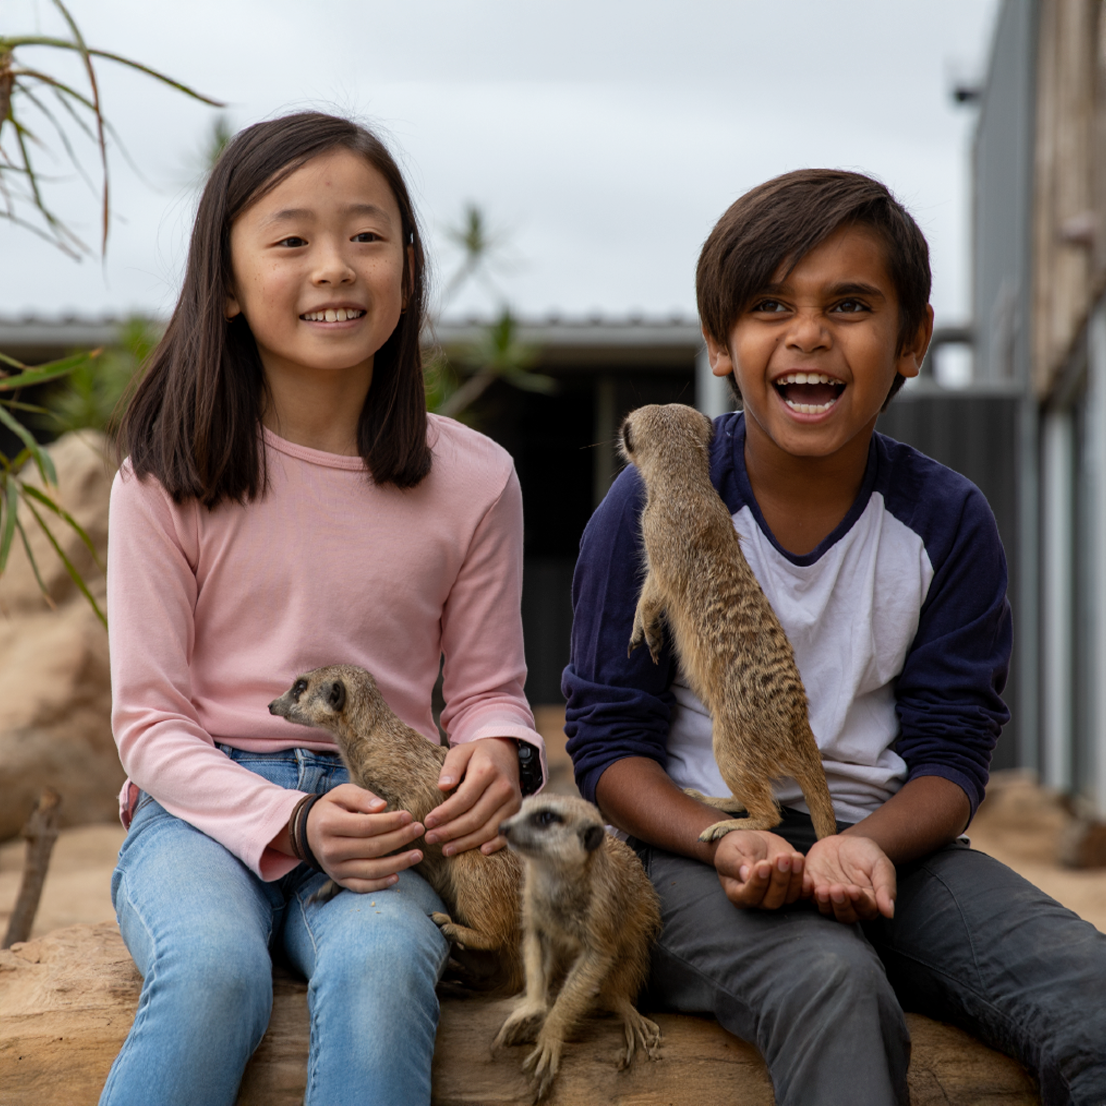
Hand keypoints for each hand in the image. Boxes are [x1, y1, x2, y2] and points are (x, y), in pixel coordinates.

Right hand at [306, 783, 425, 893]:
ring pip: (371, 870)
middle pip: (372, 848)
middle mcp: (330, 849)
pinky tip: (398, 876)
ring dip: (398, 863)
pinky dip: (381, 884)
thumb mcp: (342, 793)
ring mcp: (334, 868)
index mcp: (329, 825)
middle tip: (419, 830)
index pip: (366, 826)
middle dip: (400, 839)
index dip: (390, 822)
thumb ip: (361, 797)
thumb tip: (382, 807)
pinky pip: (362, 886)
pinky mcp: (339, 880)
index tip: (409, 816)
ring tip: (418, 854)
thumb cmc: (332, 808)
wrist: (309, 831)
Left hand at [423, 737, 520, 855]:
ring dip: (466, 843)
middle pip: (474, 818)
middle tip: (430, 838)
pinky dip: (494, 844)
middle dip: (450, 831)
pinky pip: (506, 833)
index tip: (428, 822)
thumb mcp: (462, 752)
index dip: (444, 814)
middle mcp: (503, 788)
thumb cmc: (479, 754)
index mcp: (487, 771)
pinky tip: (479, 851)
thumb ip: (451, 767)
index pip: (463, 799)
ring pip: (488, 830)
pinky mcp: (517, 811)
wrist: (506, 753)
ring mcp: (513, 801)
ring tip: (446, 848)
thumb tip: (443, 786)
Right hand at [713, 830, 805, 909]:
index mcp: (738, 894)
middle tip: (782, 858)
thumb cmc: (735, 847)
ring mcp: (778, 897)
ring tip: (796, 857)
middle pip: (772, 900)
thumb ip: (735, 863)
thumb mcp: (728, 851)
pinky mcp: (793, 889)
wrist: (752, 842)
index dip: (758, 883)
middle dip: (780, 880)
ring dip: (795, 878)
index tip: (764, 865)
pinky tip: (807, 872)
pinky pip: (802, 893)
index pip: (749, 896)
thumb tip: (746, 875)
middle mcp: (759, 901)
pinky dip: (807, 885)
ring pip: (789, 897)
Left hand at [803, 834, 895, 922]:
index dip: (859, 902)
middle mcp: (847, 906)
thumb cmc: (867, 855)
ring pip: (825, 909)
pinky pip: (806, 894)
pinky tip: (806, 882)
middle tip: (837, 889)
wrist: (846, 843)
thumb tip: (889, 913)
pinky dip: (805, 890)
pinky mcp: (811, 888)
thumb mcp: (881, 865)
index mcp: (868, 904)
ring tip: (822, 889)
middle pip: (844, 915)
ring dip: (823, 901)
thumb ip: (886, 887)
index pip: (865, 910)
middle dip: (840, 903)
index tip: (855, 890)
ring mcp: (828, 899)